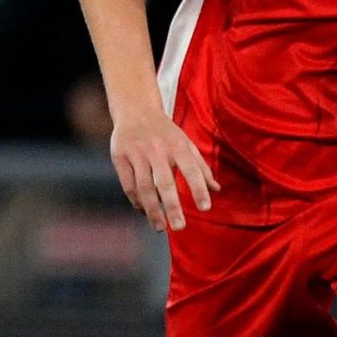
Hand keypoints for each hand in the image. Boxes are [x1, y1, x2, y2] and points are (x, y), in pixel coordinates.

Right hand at [108, 107, 214, 232]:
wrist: (135, 109)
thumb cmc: (165, 132)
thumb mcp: (186, 143)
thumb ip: (201, 167)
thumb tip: (216, 190)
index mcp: (177, 145)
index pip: (191, 170)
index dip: (199, 189)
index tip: (205, 208)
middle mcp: (156, 149)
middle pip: (164, 183)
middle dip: (172, 207)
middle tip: (180, 227)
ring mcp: (136, 153)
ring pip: (143, 187)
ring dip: (152, 210)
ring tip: (160, 227)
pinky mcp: (119, 157)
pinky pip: (128, 185)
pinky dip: (137, 201)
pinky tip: (144, 211)